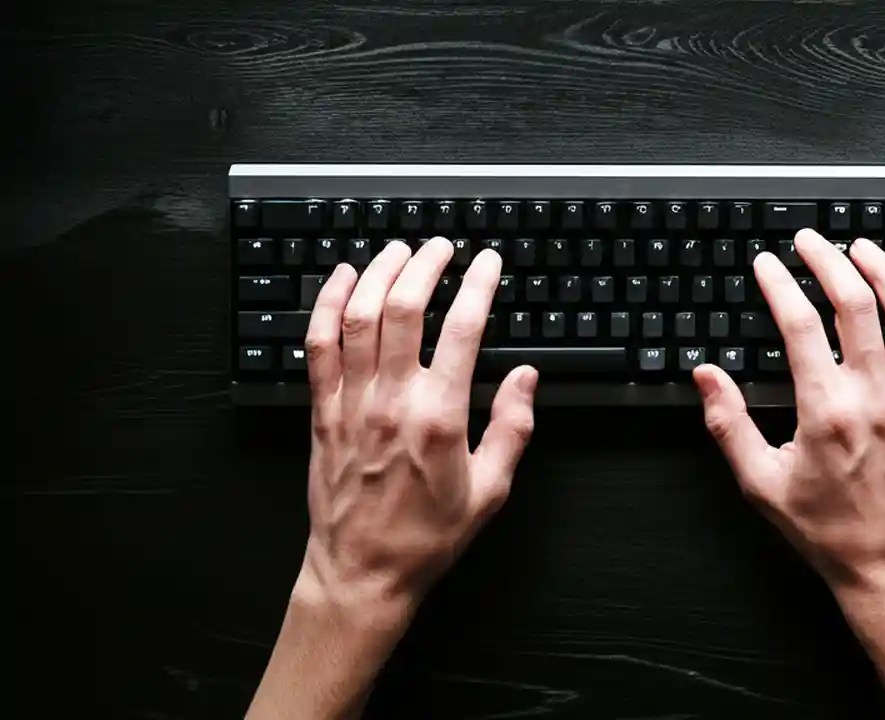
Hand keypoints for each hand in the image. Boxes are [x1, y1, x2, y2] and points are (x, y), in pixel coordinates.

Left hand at [300, 238, 536, 618]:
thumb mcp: (490, 490)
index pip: (464, 330)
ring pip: (360, 316)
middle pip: (406, 308)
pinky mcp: (322, 411)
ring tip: (398, 251)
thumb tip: (526, 380)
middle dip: (426, 264)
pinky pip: (318, 345)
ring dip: (380, 274)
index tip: (487, 263)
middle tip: (442, 247)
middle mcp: (392, 400)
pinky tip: (342, 280)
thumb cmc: (425, 537)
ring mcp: (351, 402)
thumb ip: (512, 429)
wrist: (362, 573)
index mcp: (440, 416)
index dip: (478, 285)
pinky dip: (328, 304)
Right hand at [694, 230, 884, 599]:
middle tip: (809, 242)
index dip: (779, 285)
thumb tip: (705, 377)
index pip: (800, 326)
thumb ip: (729, 424)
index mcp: (826, 410)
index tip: (766, 265)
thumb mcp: (761, 483)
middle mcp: (874, 395)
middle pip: (855, 303)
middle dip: (828, 260)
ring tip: (863, 247)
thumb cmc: (827, 531)